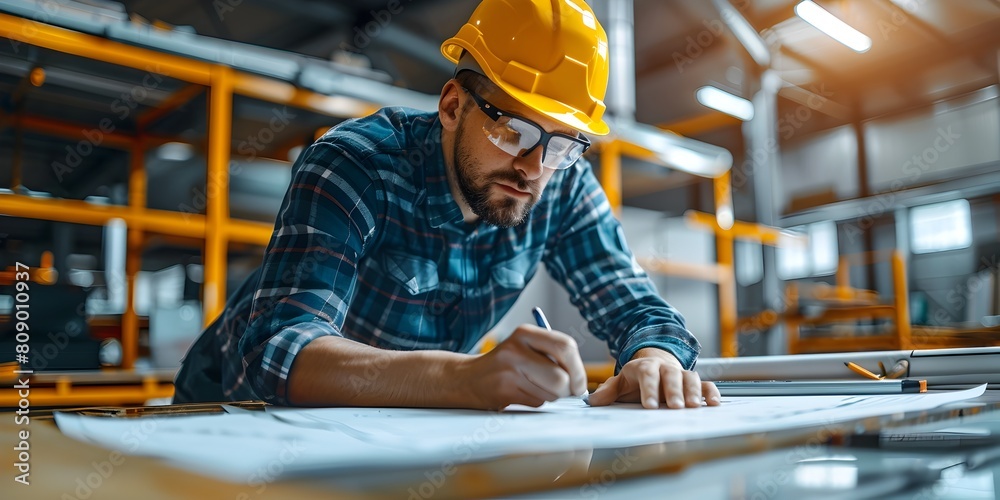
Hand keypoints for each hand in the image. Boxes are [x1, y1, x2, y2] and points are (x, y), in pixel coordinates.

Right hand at [457, 325, 586, 409]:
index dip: (578, 369)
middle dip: (567, 390)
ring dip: (550, 397)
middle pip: (560, 377)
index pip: (565, 346)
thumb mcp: (526, 347)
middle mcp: (516, 349)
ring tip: (536, 388)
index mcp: (526, 333)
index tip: (578, 382)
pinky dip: (537, 402)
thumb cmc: (507, 364)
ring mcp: (509, 370)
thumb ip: (553, 356)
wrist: (469, 378)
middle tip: (563, 391)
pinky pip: (536, 403)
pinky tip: (523, 393)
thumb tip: (580, 380)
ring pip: (550, 393)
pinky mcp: (504, 390)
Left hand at [588, 348, 720, 408]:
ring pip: (690, 378)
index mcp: (645, 367)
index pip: (647, 374)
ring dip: (693, 392)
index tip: (649, 406)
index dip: (649, 389)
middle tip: (676, 407)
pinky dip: (711, 392)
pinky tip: (714, 404)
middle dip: (674, 391)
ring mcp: (681, 374)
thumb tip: (591, 401)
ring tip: (694, 407)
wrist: (656, 364)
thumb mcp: (621, 382)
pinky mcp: (694, 381)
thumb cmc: (637, 379)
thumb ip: (608, 391)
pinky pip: (705, 384)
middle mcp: (665, 368)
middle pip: (670, 376)